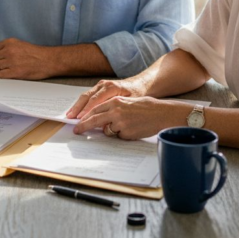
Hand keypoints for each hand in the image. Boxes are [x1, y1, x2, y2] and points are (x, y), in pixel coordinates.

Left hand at [0, 38, 54, 79]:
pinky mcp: (16, 72)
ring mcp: (12, 61)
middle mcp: (9, 51)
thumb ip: (6, 48)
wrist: (48, 60)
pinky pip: (0, 75)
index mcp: (9, 42)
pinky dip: (2, 76)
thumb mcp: (19, 44)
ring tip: (5, 71)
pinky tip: (9, 74)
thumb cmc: (34, 54)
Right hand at [66, 79, 143, 118]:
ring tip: (69, 115)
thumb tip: (106, 125)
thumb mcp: (130, 104)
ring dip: (77, 106)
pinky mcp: (98, 87)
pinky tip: (75, 111)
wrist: (138, 84)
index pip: (96, 100)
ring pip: (85, 96)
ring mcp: (100, 85)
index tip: (81, 119)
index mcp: (112, 88)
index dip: (87, 110)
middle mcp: (104, 85)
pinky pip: (87, 95)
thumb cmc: (136, 94)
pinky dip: (80, 104)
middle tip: (71, 118)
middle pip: (87, 97)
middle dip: (78, 108)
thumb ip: (118, 112)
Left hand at [72, 96, 187, 139]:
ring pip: (107, 130)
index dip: (85, 117)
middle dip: (84, 126)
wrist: (162, 113)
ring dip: (112, 130)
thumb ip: (114, 108)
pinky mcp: (126, 133)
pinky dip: (123, 135)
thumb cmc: (147, 107)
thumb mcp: (128, 103)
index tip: (77, 122)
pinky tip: (134, 129)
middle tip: (77, 131)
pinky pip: (119, 136)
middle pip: (94, 120)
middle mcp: (115, 111)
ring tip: (127, 125)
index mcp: (115, 101)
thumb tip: (101, 119)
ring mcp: (120, 123)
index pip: (95, 109)